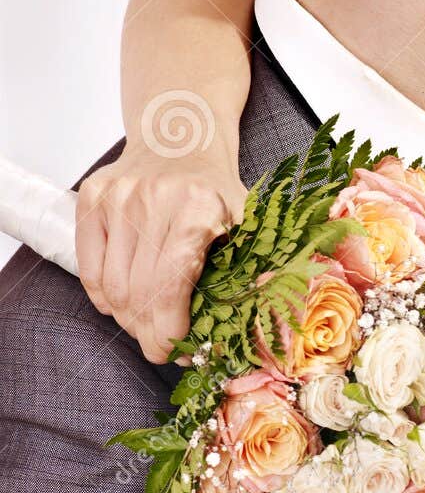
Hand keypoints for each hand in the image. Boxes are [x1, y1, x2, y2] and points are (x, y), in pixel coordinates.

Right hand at [76, 145, 245, 363]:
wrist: (179, 138)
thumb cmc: (215, 189)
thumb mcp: (248, 221)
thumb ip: (259, 267)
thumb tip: (268, 323)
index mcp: (196, 207)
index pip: (172, 285)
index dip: (171, 329)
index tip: (179, 353)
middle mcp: (152, 199)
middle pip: (139, 292)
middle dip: (150, 334)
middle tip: (163, 349)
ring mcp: (117, 197)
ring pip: (111, 286)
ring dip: (128, 319)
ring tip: (147, 327)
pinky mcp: (91, 198)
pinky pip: (88, 267)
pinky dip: (103, 297)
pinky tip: (122, 305)